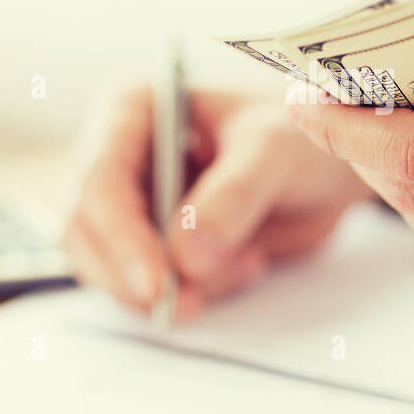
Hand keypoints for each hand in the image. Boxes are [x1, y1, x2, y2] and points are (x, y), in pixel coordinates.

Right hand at [63, 87, 372, 314]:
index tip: (154, 282)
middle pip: (87, 232)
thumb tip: (186, 255)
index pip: (99, 178)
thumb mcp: (276, 151)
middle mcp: (120, 156)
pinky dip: (200, 290)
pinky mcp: (155, 245)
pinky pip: (154, 288)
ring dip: (177, 285)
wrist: (326, 166)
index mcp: (132, 109)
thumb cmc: (298, 135)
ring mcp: (134, 205)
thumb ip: (234, 195)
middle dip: (135, 275)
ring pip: (115, 269)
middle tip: (186, 304)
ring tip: (248, 260)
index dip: (118, 235)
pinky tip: (249, 262)